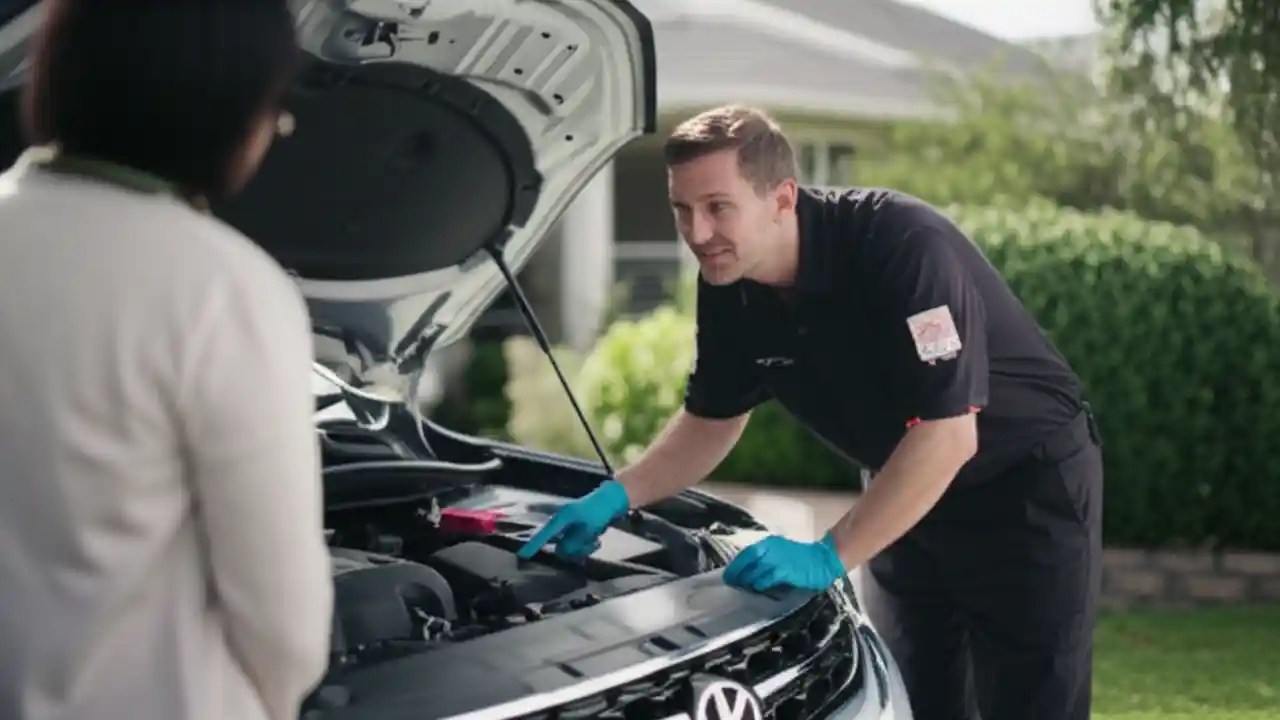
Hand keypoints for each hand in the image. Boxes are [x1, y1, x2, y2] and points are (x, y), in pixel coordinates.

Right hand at [516, 479, 630, 559]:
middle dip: (575, 548)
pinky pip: (576, 544)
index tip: (522, 554)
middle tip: (591, 542)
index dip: (533, 544)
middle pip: (560, 545)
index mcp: (562, 518)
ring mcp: (569, 527)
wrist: (613, 500)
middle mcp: (562, 522)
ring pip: (569, 547)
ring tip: (595, 540)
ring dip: (582, 547)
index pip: (544, 533)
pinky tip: (596, 539)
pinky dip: (586, 545)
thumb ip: (573, 542)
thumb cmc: (599, 511)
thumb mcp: (587, 528)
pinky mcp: (576, 530)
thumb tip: (562, 551)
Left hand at [723, 532, 846, 591]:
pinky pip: (767, 578)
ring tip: (744, 589)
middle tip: (732, 585)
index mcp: (768, 544)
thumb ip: (766, 560)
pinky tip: (759, 589)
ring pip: (755, 570)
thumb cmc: (801, 559)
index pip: (746, 553)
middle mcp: (771, 548)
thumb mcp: (780, 554)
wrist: (823, 560)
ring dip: (748, 581)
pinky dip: (761, 584)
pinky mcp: (785, 570)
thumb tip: (747, 572)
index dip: (735, 566)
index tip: (728, 577)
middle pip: (747, 560)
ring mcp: (778, 558)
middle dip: (737, 574)